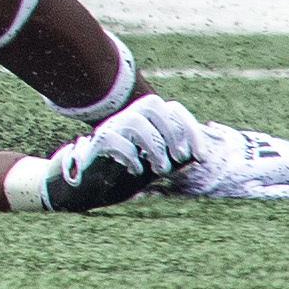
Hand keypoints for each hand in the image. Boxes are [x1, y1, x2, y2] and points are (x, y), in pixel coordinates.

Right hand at [36, 95, 202, 211]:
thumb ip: (173, 158)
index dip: (190, 129)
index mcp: (145, 121)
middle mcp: (128, 118)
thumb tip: (198, 155)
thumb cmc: (124, 173)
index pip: (171, 108)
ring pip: (136, 121)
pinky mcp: (96, 143)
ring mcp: (111, 128)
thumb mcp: (154, 165)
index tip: (201, 157)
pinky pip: (112, 139)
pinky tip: (134, 170)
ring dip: (154, 147)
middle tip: (177, 158)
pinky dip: (129, 156)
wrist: (87, 184)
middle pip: (154, 104)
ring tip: (159, 169)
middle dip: (172, 131)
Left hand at [171, 120, 288, 200]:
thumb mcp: (247, 195)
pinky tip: (275, 160)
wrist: (184, 153)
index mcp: (275, 166)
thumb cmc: (214, 182)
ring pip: (288, 147)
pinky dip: (280, 152)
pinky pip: (270, 143)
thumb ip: (279, 194)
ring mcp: (257, 141)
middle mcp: (269, 149)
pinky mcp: (243, 137)